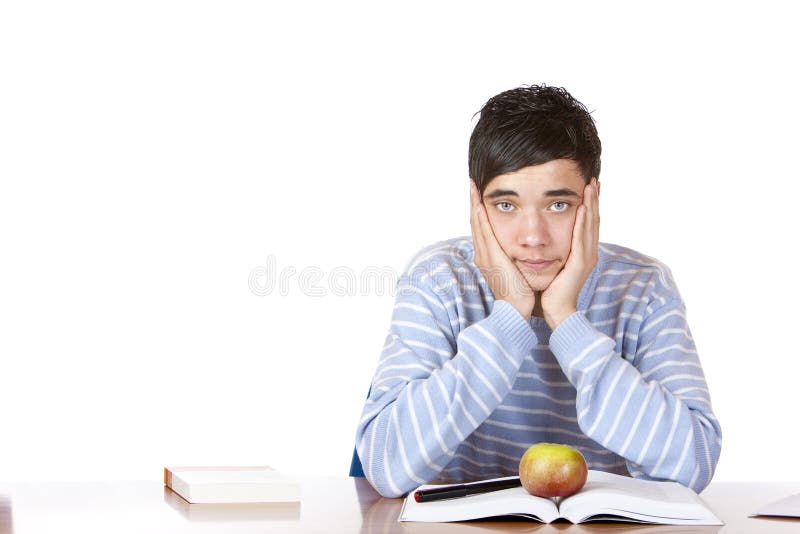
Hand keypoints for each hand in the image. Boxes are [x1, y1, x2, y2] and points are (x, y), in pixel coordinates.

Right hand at [470, 180, 535, 320]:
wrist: (516, 311)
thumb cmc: (519, 293)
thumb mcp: (514, 269)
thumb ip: (513, 256)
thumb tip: (519, 246)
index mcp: (488, 255)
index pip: (481, 226)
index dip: (478, 208)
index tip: (478, 191)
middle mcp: (482, 254)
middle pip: (475, 221)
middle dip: (473, 201)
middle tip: (472, 181)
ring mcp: (485, 256)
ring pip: (477, 224)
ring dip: (475, 204)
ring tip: (474, 187)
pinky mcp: (491, 259)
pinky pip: (484, 234)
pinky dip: (481, 219)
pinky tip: (480, 205)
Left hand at [541, 178, 599, 328]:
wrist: (555, 310)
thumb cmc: (551, 288)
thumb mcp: (555, 262)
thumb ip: (555, 248)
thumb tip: (545, 235)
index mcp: (582, 251)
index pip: (587, 222)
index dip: (590, 204)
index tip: (588, 186)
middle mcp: (588, 252)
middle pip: (593, 220)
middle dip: (594, 200)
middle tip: (593, 180)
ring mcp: (587, 257)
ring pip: (590, 226)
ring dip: (591, 205)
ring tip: (590, 187)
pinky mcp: (581, 264)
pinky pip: (582, 239)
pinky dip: (583, 223)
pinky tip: (583, 209)